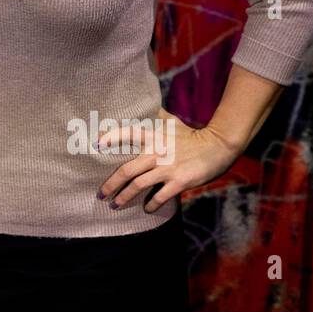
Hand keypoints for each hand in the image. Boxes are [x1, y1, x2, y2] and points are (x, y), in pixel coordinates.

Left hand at [96, 108, 238, 212]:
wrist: (217, 147)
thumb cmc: (191, 135)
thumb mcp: (171, 122)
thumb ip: (155, 115)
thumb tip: (144, 102)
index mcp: (152, 136)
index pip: (126, 134)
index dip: (110, 139)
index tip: (95, 146)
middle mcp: (156, 152)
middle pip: (126, 170)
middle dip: (111, 184)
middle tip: (100, 194)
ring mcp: (167, 168)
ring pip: (138, 186)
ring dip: (124, 197)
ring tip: (115, 205)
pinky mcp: (179, 182)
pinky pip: (159, 197)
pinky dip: (151, 205)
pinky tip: (146, 210)